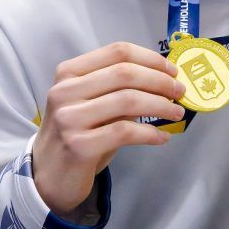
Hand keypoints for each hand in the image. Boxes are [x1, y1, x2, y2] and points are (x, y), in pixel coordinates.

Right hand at [29, 41, 186, 215]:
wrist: (48, 176)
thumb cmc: (77, 135)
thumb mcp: (90, 104)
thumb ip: (117, 89)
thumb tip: (163, 81)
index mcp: (69, 73)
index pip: (117, 52)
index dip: (151, 59)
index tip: (172, 70)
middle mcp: (65, 91)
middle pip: (125, 73)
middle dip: (160, 81)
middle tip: (180, 92)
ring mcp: (70, 118)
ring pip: (128, 101)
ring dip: (160, 106)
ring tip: (176, 113)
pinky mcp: (79, 145)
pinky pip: (125, 132)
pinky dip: (150, 133)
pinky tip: (162, 137)